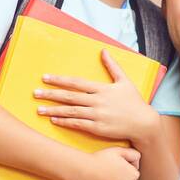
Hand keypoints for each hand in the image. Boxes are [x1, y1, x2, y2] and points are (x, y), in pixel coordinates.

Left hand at [35, 50, 158, 145]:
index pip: (76, 82)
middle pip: (70, 96)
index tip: (45, 78)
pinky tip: (54, 120)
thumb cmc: (134, 102)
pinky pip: (78, 124)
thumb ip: (112, 66)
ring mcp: (98, 115)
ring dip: (54, 109)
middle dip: (51, 94)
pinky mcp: (99, 128)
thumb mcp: (124, 81)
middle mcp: (98, 101)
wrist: (144, 123)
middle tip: (35, 93)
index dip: (60, 80)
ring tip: (39, 109)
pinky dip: (65, 122)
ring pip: (71, 111)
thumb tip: (103, 50)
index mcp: (102, 89)